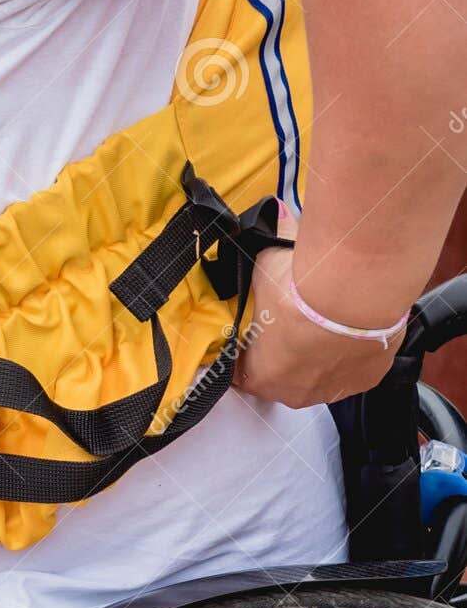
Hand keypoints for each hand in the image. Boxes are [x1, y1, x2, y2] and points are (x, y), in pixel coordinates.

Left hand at [233, 207, 403, 408]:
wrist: (352, 297)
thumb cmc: (296, 290)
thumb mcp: (266, 266)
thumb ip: (264, 248)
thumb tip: (273, 214)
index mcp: (259, 377)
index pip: (240, 372)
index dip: (244, 351)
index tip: (251, 334)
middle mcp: (294, 393)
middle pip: (282, 376)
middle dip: (284, 353)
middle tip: (292, 324)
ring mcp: (332, 389)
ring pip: (321, 374)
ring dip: (320, 354)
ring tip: (325, 324)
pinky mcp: (366, 379)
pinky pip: (354, 368)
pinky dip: (352, 351)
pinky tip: (352, 329)